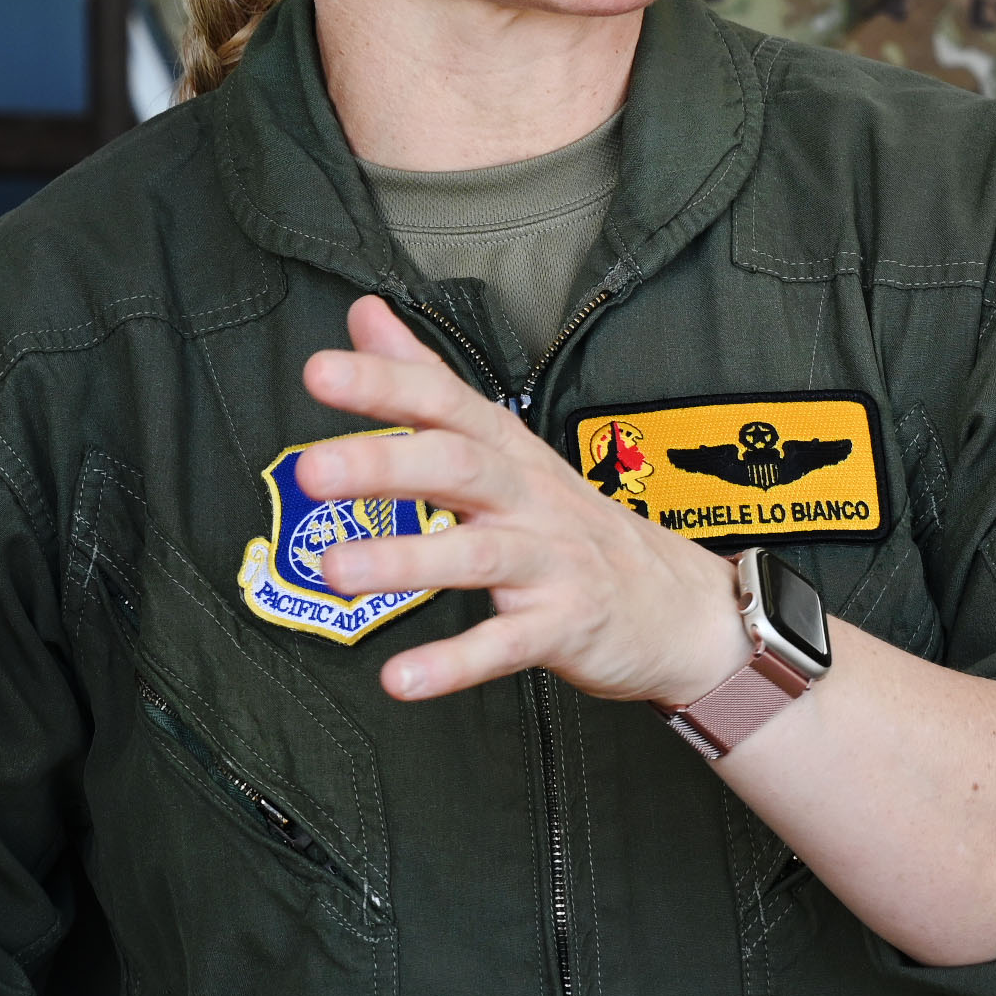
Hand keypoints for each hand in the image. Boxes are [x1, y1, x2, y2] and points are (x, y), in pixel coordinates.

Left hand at [293, 298, 747, 708]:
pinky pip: (506, 646)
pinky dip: (454, 663)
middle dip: (386, 464)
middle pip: (460, 466)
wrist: (683, 606)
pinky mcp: (565, 626)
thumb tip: (366, 316)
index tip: (322, 372)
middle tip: (312, 471)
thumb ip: (431, 383)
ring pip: (478, 555)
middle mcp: (530, 499)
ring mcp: (552, 563)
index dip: (387, 384)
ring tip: (336, 568)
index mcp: (510, 453)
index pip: (448, 403)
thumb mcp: (509, 448)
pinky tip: (401, 680)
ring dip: (405, 559)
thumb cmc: (578, 526)